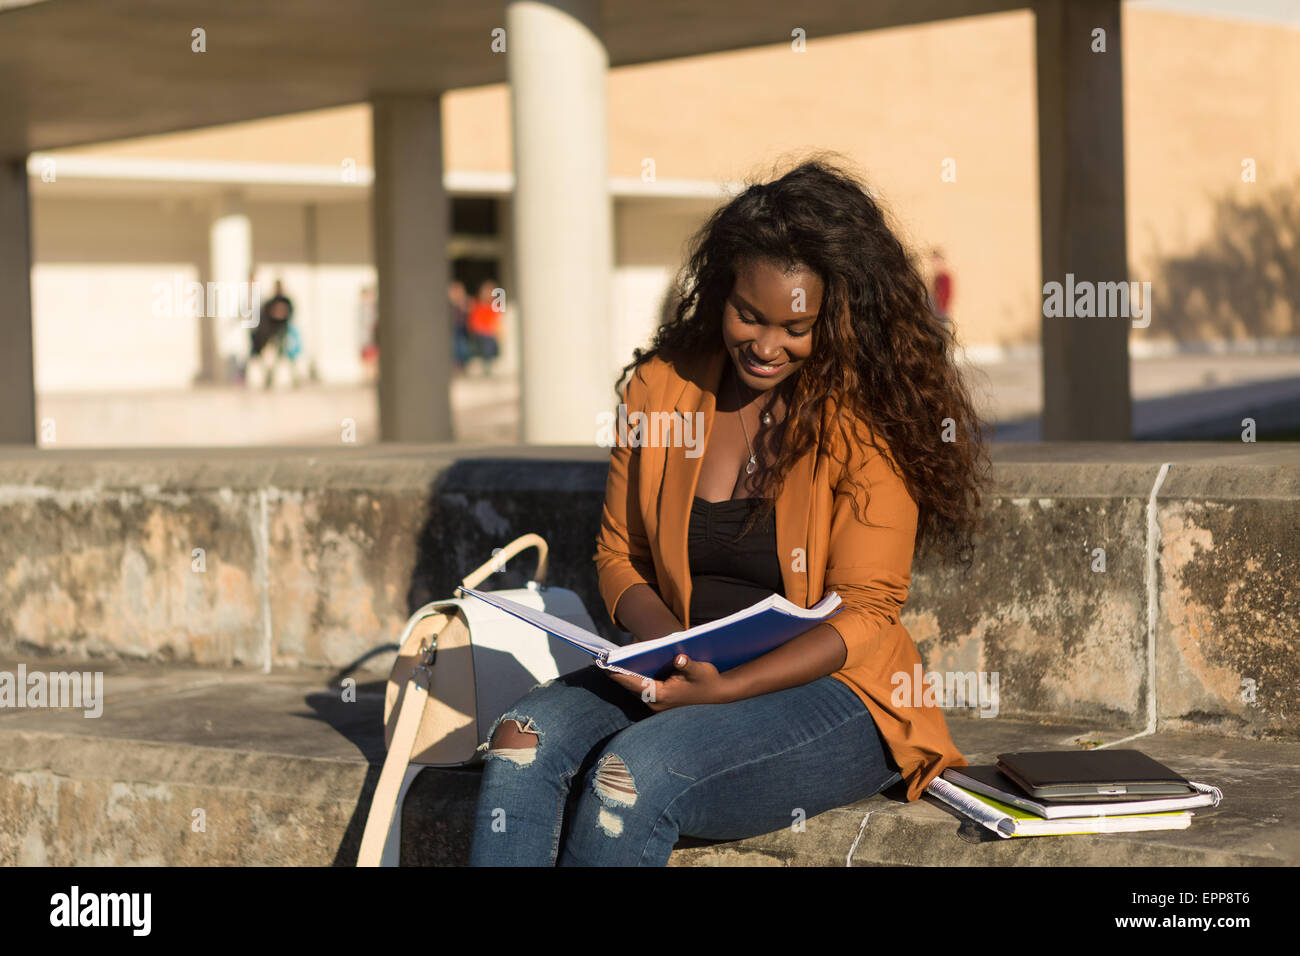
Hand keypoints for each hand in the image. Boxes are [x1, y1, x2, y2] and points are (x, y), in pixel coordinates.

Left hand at [605, 654, 732, 710]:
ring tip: (608, 661)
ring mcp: (657, 704)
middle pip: (630, 686)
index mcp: (662, 695)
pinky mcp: (659, 702)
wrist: (719, 693)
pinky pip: (641, 689)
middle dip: (616, 672)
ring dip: (624, 676)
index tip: (602, 664)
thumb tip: (679, 658)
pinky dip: (633, 679)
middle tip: (599, 658)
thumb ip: (688, 664)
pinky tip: (627, 666)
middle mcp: (656, 702)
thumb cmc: (708, 681)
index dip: (617, 673)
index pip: (633, 683)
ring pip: (634, 688)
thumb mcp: (699, 669)